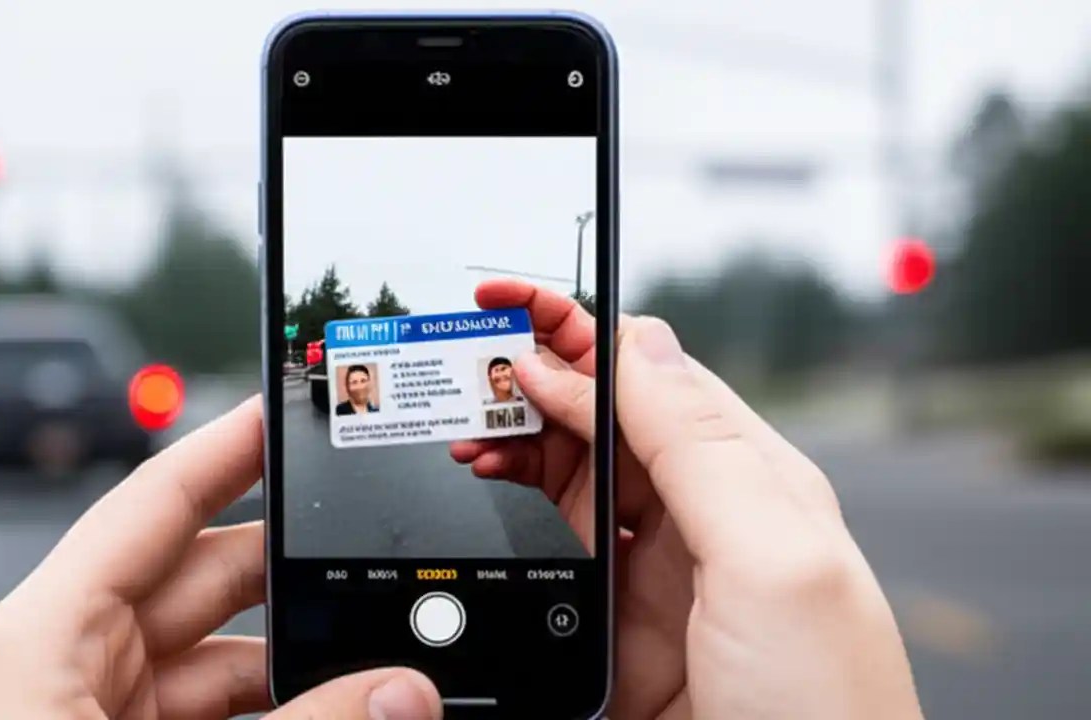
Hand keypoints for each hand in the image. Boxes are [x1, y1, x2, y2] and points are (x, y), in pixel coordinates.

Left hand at [0, 397, 441, 719]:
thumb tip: (397, 695)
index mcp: (49, 633)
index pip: (154, 504)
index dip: (227, 448)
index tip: (290, 414)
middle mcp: (71, 665)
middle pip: (205, 583)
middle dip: (295, 573)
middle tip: (378, 562)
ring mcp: (93, 719)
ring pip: (220, 664)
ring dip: (298, 667)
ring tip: (379, 671)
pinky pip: (212, 719)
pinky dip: (275, 718)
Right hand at [451, 280, 922, 718]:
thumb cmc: (822, 706)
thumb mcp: (772, 557)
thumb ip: (702, 447)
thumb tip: (640, 342)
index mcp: (745, 481)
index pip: (653, 376)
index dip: (581, 333)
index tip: (511, 310)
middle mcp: (695, 518)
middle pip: (600, 418)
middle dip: (533, 376)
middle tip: (466, 359)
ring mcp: (647, 574)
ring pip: (564, 473)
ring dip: (510, 437)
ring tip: (463, 422)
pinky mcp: (604, 625)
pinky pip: (543, 543)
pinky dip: (505, 503)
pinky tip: (484, 485)